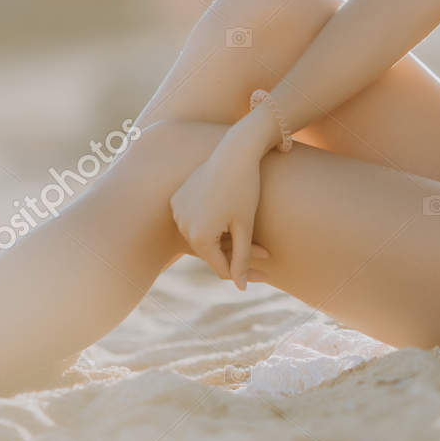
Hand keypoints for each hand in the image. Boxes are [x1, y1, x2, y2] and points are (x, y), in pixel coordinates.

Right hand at [169, 135, 269, 289]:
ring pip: (202, 236)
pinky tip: (223, 211)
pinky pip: (194, 219)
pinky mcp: (178, 198)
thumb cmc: (244, 189)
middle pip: (210, 251)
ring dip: (219, 237)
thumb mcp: (245, 227)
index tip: (261, 274)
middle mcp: (182, 225)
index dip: (241, 271)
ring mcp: (178, 211)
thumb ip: (241, 258)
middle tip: (261, 252)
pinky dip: (208, 221)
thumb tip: (240, 287)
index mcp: (199, 236)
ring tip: (240, 228)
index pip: (220, 265)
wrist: (234, 153)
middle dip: (232, 253)